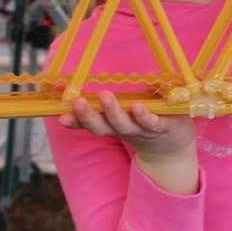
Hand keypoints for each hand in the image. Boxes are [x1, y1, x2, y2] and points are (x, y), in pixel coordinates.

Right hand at [59, 90, 199, 193]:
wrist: (172, 148)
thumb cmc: (141, 123)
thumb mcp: (121, 112)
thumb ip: (104, 99)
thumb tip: (84, 83)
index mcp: (110, 124)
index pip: (87, 123)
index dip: (73, 120)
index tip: (59, 114)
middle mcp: (122, 129)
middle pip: (101, 126)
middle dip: (87, 115)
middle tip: (76, 102)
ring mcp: (141, 130)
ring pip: (124, 124)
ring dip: (112, 111)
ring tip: (104, 95)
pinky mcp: (161, 127)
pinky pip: (151, 122)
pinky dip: (143, 116)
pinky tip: (138, 106)